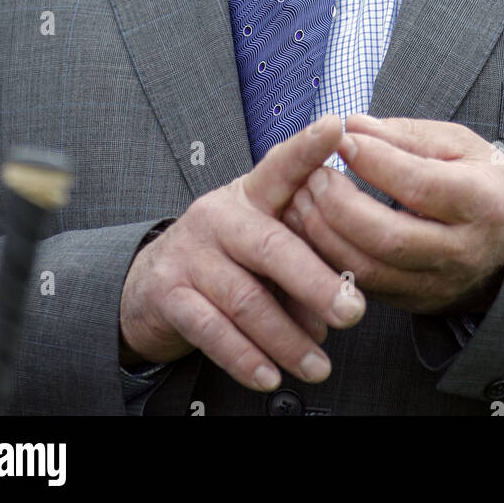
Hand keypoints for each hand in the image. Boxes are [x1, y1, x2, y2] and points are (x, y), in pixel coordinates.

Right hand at [119, 115, 364, 391]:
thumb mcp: (261, 238)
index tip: (337, 127)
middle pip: (272, 246)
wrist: (151, 284)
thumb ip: (300, 253)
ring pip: (246, 298)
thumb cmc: (227, 258)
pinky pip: (212, 330)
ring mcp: (192, 254)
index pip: (281, 165)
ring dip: (288, 339)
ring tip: (319, 364)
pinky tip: (269, 375)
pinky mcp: (169, 294)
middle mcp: (219, 216)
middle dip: (316, 282)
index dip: (308, 147)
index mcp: (250, 194)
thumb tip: (342, 299)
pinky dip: (245, 358)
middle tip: (352, 311)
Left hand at [283, 116, 503, 316]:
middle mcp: (463, 251)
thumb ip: (406, 135)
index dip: (375, 162)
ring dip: (324, 236)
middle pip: (389, 238)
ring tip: (302, 199)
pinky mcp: (415, 304)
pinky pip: (363, 287)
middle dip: (339, 205)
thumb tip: (352, 125)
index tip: (342, 139)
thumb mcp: (457, 145)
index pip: (420, 185)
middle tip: (312, 175)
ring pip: (370, 271)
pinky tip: (311, 229)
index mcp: (482, 202)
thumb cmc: (478, 179)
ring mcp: (438, 285)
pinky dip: (329, 259)